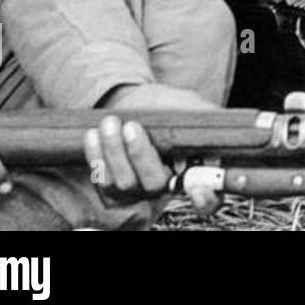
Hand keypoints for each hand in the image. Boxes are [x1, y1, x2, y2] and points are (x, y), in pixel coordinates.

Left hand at [90, 84, 218, 212]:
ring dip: (114, 151)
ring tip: (110, 122)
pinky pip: (103, 180)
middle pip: (155, 184)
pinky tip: (94, 134)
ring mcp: (140, 190)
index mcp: (196, 170)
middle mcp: (168, 186)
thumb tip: (211, 139)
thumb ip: (203, 118)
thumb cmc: (169, 105)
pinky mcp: (114, 189)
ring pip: (125, 182)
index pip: (210, 199)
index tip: (197, 190)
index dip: (205, 199)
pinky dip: (97, 157)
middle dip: (139, 155)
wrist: (138, 105)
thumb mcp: (190, 105)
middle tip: (132, 126)